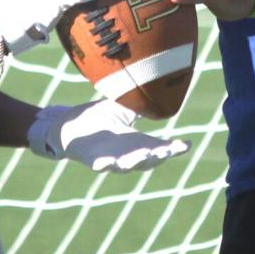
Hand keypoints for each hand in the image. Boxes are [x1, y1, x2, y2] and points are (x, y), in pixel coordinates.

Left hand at [28, 99, 189, 171]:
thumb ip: (138, 103)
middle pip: (146, 160)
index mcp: (136, 143)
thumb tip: (158, 87)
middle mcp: (126, 155)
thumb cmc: (97, 118)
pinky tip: (107, 163)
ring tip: (146, 156)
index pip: (159, 148)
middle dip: (157, 156)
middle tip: (167, 151)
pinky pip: (99, 165)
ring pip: (126, 165)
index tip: (187, 144)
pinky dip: (104, 165)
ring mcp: (109, 159)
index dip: (173, 148)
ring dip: (135, 162)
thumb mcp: (121, 108)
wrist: (68, 126)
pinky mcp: (91, 159)